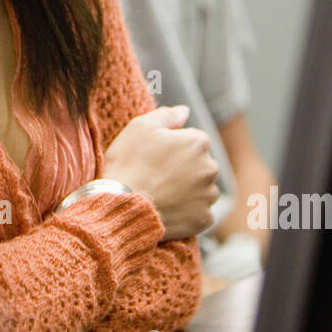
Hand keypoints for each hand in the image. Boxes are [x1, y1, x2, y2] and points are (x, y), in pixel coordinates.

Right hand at [103, 105, 219, 240]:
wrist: (122, 206)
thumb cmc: (129, 164)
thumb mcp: (140, 127)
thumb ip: (167, 115)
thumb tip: (185, 111)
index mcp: (198, 142)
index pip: (193, 140)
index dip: (172, 147)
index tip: (155, 156)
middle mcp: (210, 168)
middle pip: (200, 164)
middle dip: (184, 168)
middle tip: (157, 176)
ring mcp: (208, 195)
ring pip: (203, 189)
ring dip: (189, 190)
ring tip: (162, 194)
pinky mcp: (203, 219)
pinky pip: (200, 213)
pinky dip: (188, 212)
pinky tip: (169, 209)